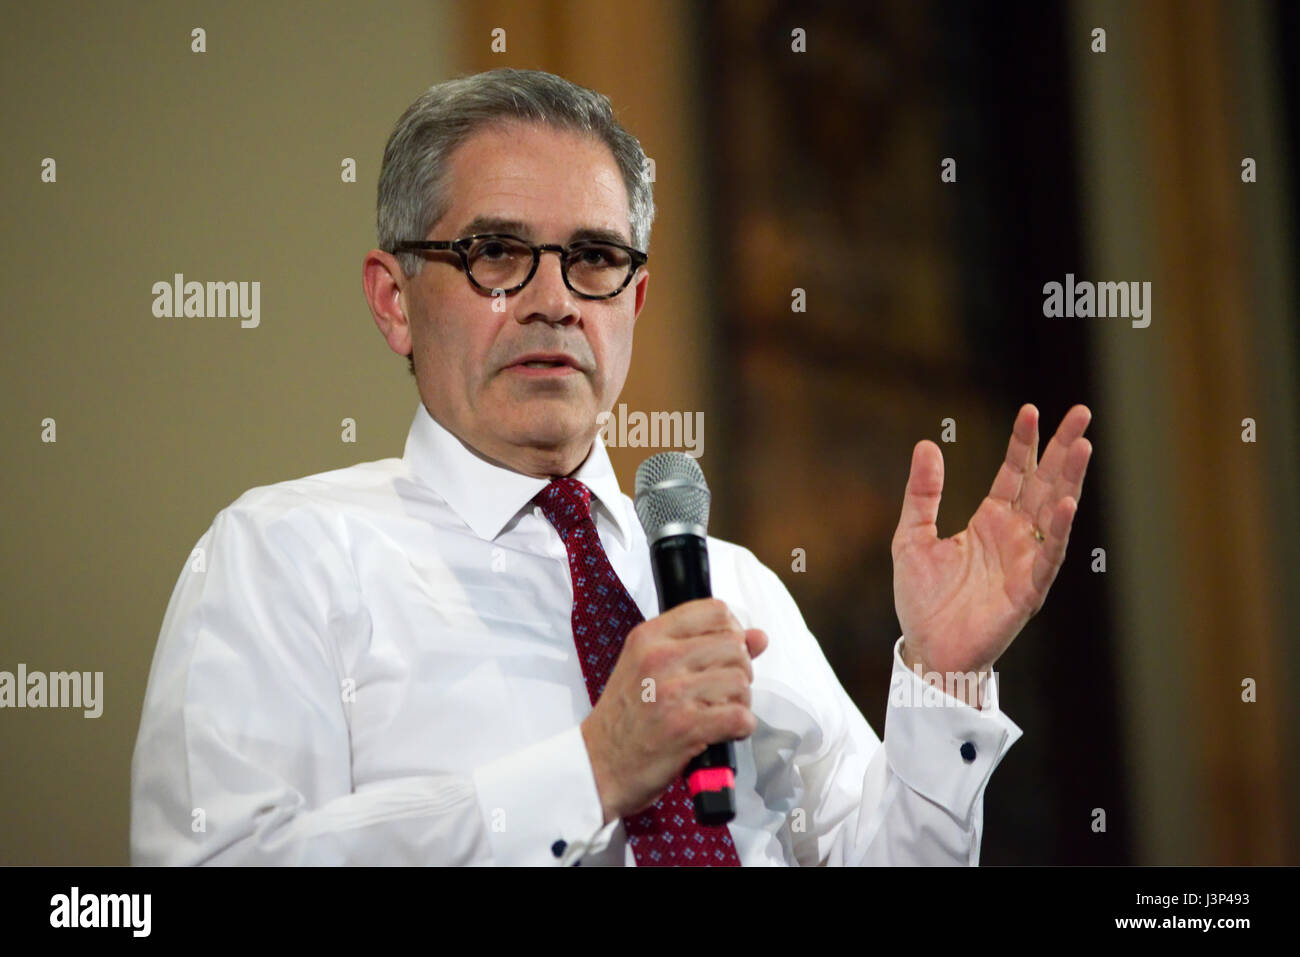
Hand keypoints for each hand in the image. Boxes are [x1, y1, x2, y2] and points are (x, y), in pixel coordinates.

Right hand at [580, 598, 768, 824]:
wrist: (598, 765)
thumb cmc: (626, 718)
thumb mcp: (649, 667)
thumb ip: (703, 646)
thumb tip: (759, 637)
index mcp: (649, 636)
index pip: (715, 611)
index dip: (732, 632)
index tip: (725, 654)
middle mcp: (660, 658)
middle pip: (735, 646)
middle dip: (739, 671)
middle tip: (722, 691)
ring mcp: (672, 692)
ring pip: (741, 682)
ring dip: (740, 702)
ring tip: (719, 714)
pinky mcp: (686, 727)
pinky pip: (740, 717)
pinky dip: (740, 729)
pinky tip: (722, 733)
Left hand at [891, 404, 1092, 703]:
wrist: (927, 651)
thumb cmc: (922, 600)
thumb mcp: (911, 537)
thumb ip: (922, 494)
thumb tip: (927, 444)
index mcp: (989, 522)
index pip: (1013, 474)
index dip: (1023, 444)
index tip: (1032, 411)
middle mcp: (1013, 536)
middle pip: (1043, 483)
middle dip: (1061, 448)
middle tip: (1081, 412)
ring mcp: (1025, 561)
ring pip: (1053, 512)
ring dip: (1068, 479)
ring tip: (1082, 445)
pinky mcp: (1028, 589)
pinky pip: (1047, 554)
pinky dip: (1056, 528)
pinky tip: (1064, 501)